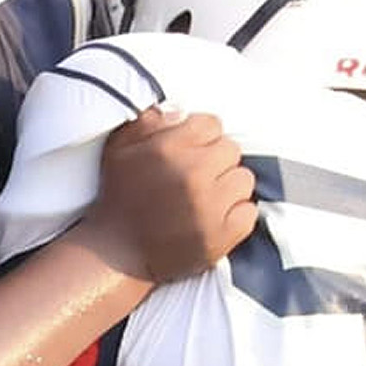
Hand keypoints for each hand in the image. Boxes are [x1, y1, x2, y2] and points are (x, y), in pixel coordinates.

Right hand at [78, 105, 256, 282]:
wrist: (116, 253)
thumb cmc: (118, 197)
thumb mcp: (120, 148)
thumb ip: (149, 122)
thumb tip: (180, 112)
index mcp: (168, 148)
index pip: (212, 124)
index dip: (202, 137)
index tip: (191, 152)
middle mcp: (192, 173)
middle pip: (231, 150)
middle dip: (216, 160)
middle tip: (197, 176)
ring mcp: (209, 206)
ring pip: (244, 180)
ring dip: (228, 187)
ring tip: (207, 198)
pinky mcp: (221, 236)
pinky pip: (249, 212)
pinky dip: (236, 215)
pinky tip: (215, 217)